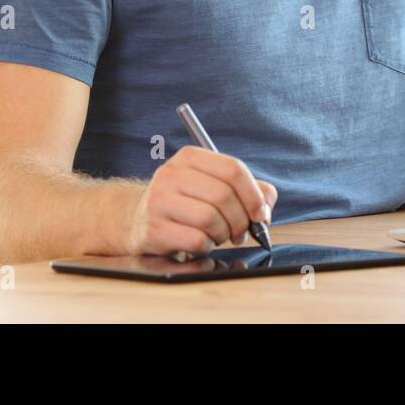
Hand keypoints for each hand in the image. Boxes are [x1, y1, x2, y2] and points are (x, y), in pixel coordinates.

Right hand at [127, 145, 278, 255]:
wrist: (137, 222)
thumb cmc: (185, 204)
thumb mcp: (213, 187)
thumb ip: (248, 190)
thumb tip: (266, 204)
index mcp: (190, 157)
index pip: (233, 169)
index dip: (254, 195)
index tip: (261, 213)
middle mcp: (171, 174)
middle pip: (224, 196)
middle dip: (241, 220)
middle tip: (240, 232)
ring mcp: (159, 201)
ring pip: (211, 219)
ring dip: (224, 234)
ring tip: (219, 235)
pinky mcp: (154, 230)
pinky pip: (197, 240)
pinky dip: (208, 247)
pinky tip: (202, 244)